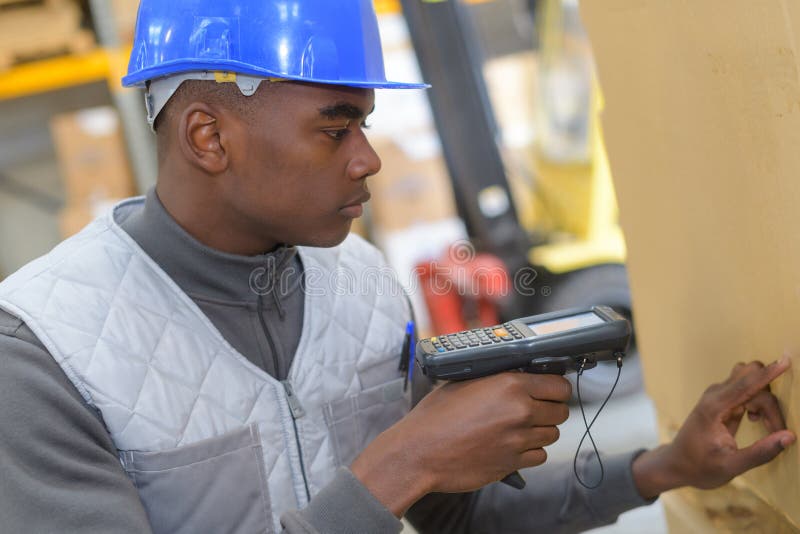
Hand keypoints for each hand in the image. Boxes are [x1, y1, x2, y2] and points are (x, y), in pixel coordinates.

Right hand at [351, 372, 571, 515]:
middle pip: (560, 411)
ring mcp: (518, 439)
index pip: (559, 385)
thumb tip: (517, 375)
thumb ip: (496, 378)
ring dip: (541, 431)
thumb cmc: (435, 417)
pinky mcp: (514, 463)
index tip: (551, 391)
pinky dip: (531, 451)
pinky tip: (514, 445)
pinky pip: (539, 456)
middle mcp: (520, 411)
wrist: (419, 452)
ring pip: (552, 434)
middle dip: (550, 409)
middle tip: (535, 409)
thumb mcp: (464, 382)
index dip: (556, 388)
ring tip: (520, 428)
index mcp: (510, 385)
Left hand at [632, 357, 795, 498]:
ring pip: (751, 382)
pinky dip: (759, 402)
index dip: (768, 374)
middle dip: (770, 401)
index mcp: (713, 408)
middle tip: (773, 428)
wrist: (678, 463)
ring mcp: (717, 394)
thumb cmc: (701, 467)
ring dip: (764, 401)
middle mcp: (714, 395)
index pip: (746, 384)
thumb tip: (789, 436)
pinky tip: (755, 420)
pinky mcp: (722, 399)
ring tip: (762, 425)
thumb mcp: (731, 466)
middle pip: (751, 379)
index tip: (785, 360)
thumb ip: (760, 452)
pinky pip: (748, 389)